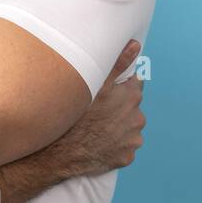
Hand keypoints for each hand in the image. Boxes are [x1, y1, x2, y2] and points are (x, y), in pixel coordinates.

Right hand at [43, 39, 145, 174]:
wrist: (64, 152)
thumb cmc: (77, 117)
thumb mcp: (96, 85)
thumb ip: (118, 64)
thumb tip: (135, 45)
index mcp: (132, 97)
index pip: (135, 84)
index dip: (121, 86)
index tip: (109, 90)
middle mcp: (138, 118)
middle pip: (131, 108)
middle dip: (118, 108)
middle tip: (98, 111)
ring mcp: (133, 140)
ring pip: (128, 129)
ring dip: (117, 127)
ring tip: (96, 128)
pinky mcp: (127, 157)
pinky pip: (123, 148)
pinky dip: (114, 145)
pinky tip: (98, 142)